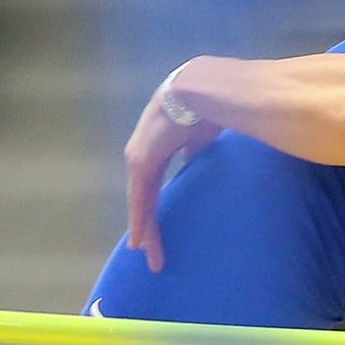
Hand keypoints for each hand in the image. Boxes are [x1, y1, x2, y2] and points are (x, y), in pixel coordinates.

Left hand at [122, 62, 221, 271]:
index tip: (156, 229)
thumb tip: (189, 158)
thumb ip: (190, 151)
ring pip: (140, 201)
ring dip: (144, 228)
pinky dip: (140, 220)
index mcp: (156, 148)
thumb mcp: (198, 136)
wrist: (200, 90)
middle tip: (149, 252)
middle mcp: (141, 155)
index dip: (153, 207)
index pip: (153, 185)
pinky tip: (140, 239)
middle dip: (147, 225)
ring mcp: (138, 158)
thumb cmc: (206, 108)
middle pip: (144, 197)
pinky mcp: (141, 162)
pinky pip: (140, 198)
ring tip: (146, 253)